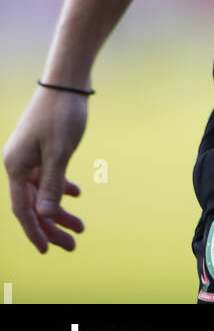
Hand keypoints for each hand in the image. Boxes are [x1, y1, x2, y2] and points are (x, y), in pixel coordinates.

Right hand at [3, 87, 87, 252]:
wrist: (67, 80)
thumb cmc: (63, 113)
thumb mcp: (60, 152)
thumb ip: (51, 185)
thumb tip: (44, 215)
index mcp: (16, 166)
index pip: (23, 209)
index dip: (35, 231)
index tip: (47, 251)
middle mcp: (18, 163)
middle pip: (33, 204)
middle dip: (52, 226)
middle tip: (73, 244)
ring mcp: (30, 155)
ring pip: (43, 191)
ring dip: (60, 209)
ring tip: (81, 227)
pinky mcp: (42, 147)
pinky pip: (49, 175)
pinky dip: (61, 187)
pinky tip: (77, 194)